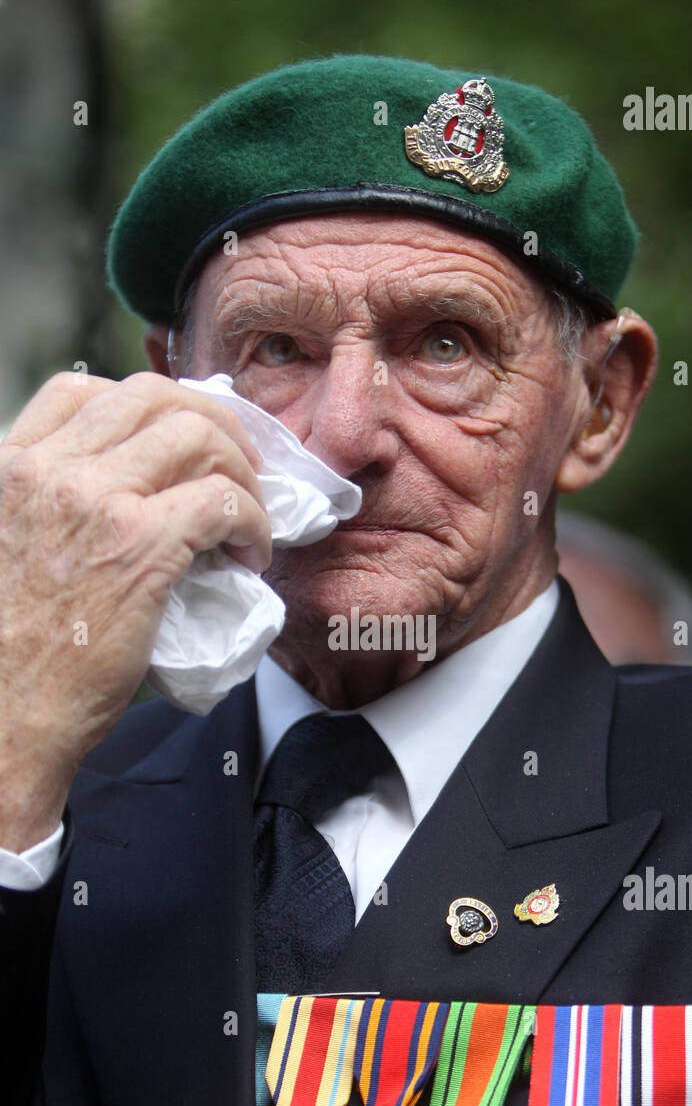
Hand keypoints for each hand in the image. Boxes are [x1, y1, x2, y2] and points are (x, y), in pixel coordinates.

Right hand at [0, 371, 270, 849]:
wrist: (4, 716)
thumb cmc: (11, 651)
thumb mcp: (9, 547)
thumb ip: (48, 508)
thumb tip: (126, 496)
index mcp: (10, 467)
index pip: (81, 389)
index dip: (150, 405)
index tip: (182, 440)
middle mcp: (50, 469)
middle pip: (152, 397)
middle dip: (211, 424)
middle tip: (239, 468)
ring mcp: (96, 501)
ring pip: (198, 435)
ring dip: (240, 471)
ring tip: (249, 517)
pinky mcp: (141, 545)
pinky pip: (223, 500)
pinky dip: (253, 521)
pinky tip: (249, 556)